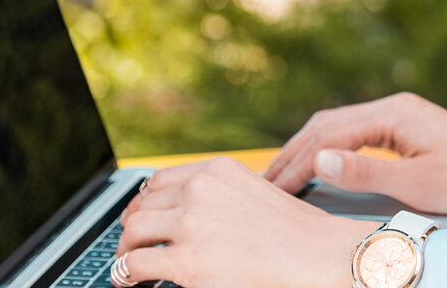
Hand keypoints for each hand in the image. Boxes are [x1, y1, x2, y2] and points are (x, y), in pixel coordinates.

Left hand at [113, 157, 369, 287]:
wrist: (320, 257)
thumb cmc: (299, 234)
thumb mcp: (256, 193)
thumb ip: (220, 196)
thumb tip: (184, 213)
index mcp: (217, 170)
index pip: (159, 181)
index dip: (142, 203)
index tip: (138, 217)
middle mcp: (200, 190)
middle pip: (142, 206)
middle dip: (131, 229)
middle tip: (130, 247)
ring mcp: (192, 224)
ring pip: (133, 232)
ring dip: (125, 251)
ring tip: (128, 267)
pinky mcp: (187, 260)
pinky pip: (135, 264)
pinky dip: (125, 274)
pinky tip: (131, 282)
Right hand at [260, 90, 446, 221]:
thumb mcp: (419, 185)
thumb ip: (365, 174)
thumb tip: (318, 161)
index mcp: (393, 113)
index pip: (327, 138)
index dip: (294, 165)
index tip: (268, 192)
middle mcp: (394, 106)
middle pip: (326, 125)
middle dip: (291, 154)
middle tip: (261, 186)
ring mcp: (402, 115)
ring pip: (339, 127)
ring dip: (308, 151)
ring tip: (280, 179)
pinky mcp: (409, 128)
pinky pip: (356, 134)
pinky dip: (330, 150)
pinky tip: (319, 168)